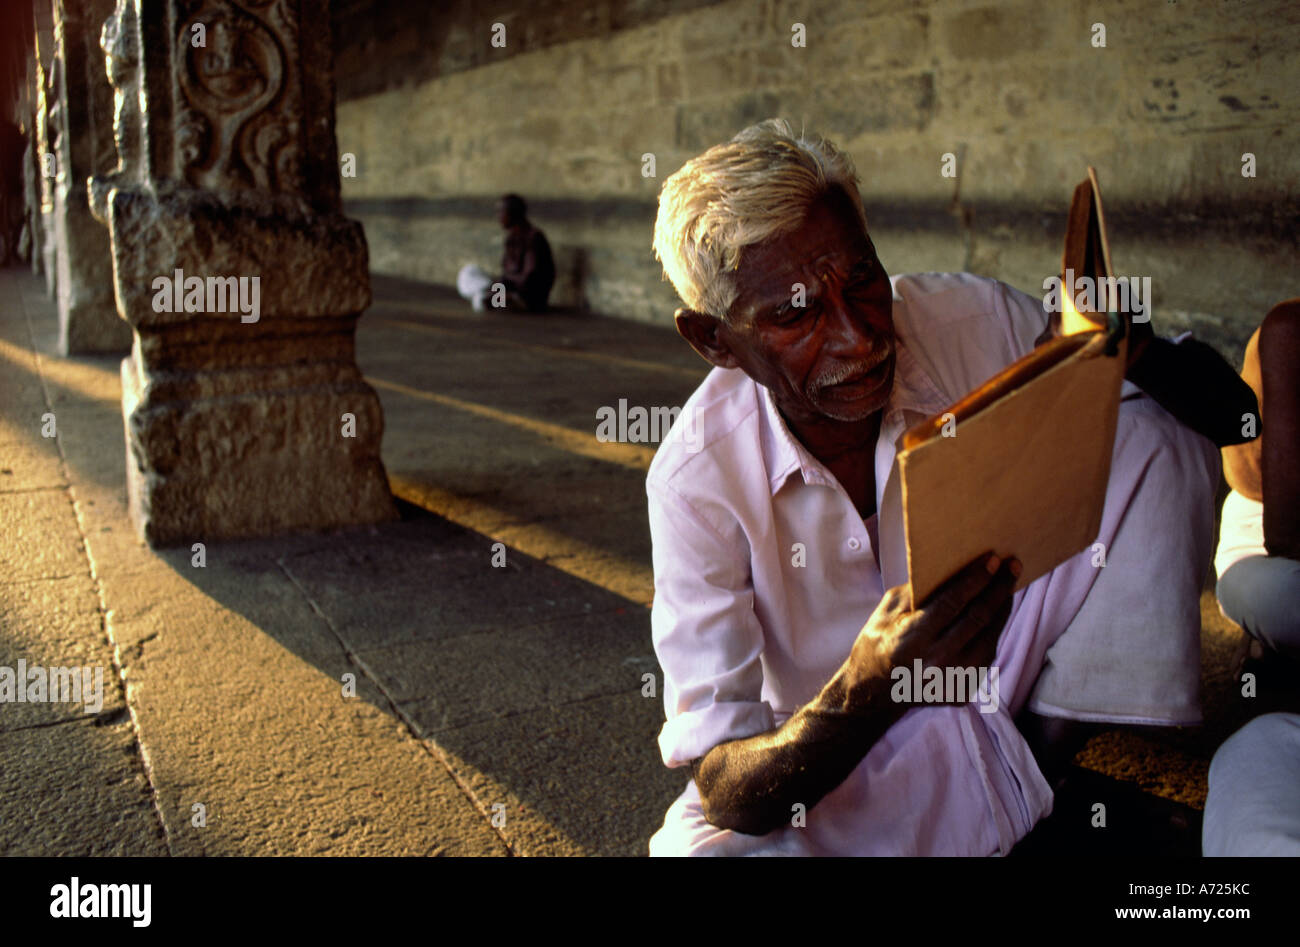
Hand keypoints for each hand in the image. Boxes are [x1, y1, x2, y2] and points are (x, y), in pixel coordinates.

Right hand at [841, 552, 1019, 712]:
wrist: (874, 691)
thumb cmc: (879, 642)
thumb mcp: (887, 612)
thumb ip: (918, 592)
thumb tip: (955, 570)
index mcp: (912, 639)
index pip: (952, 603)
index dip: (975, 580)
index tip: (993, 559)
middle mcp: (935, 662)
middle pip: (978, 619)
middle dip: (999, 589)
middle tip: (1012, 566)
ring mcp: (952, 680)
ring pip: (990, 638)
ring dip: (1002, 610)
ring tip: (1007, 587)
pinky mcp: (963, 691)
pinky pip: (986, 655)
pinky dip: (993, 632)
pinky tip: (995, 614)